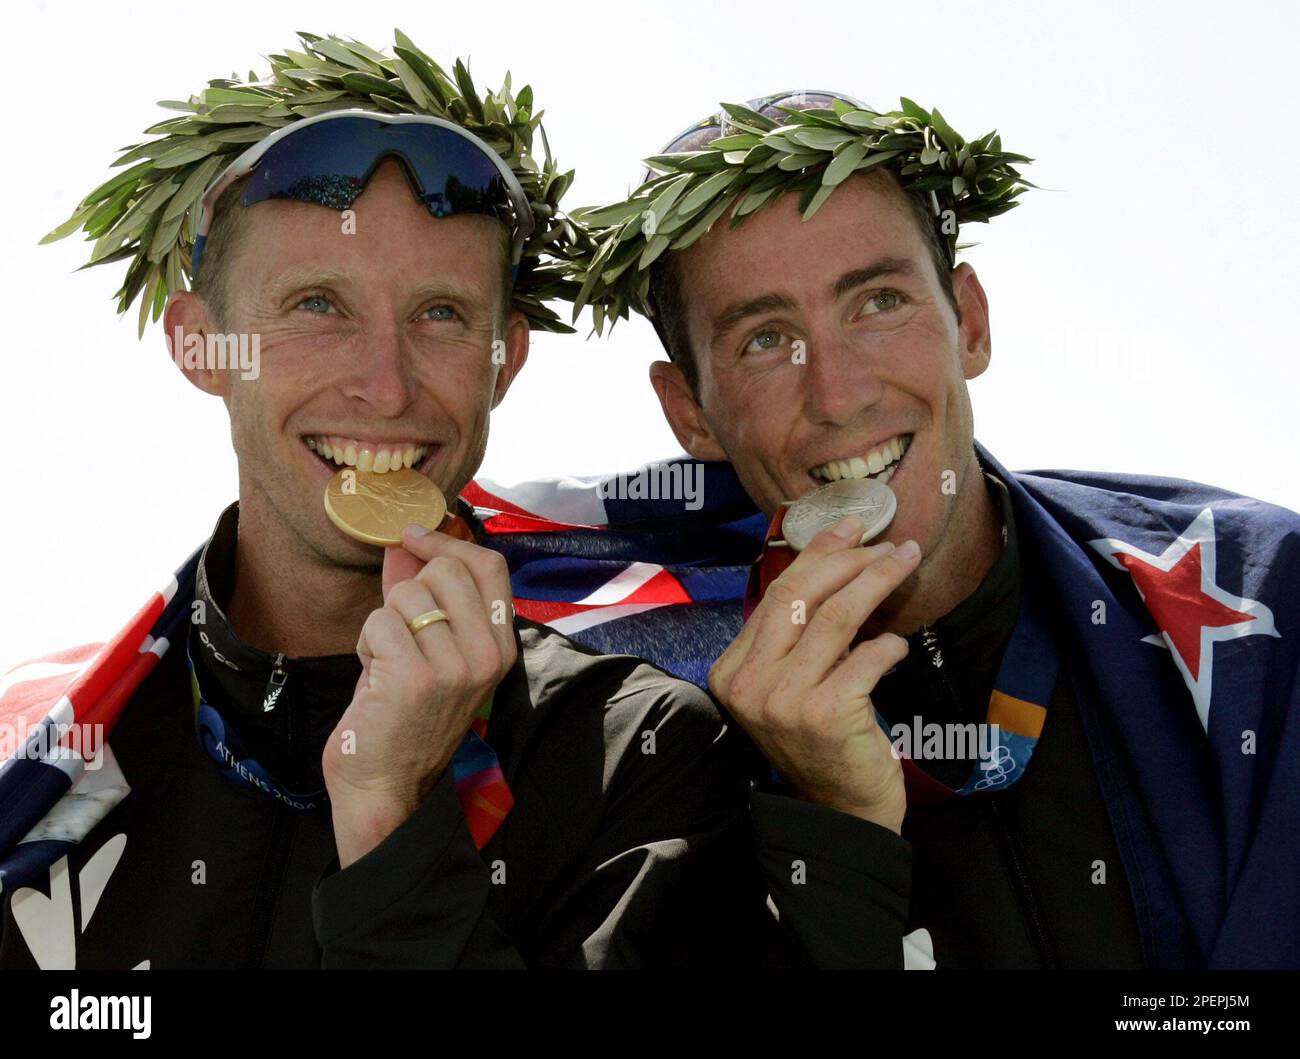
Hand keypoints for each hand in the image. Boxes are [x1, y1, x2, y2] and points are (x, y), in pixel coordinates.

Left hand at [324, 525, 516, 866]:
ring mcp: (455, 669)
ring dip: (383, 623)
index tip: (413, 538)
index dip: (448, 543)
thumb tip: (407, 542)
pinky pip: (379, 623)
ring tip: (387, 662)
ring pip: (406, 597)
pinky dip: (366, 644)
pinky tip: (374, 677)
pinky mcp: (416, 679)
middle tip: (400, 631)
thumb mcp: (428, 650)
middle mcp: (487, 656)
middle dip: (407, 590)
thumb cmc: (403, 717)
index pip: (490, 567)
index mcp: (500, 647)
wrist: (385, 786)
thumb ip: (422, 595)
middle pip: (445, 572)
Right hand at [708, 516, 920, 833]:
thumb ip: (797, 636)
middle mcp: (749, 684)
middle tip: (890, 544)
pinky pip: (864, 659)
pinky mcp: (825, 717)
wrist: (839, 813)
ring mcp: (783, 702)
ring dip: (876, 583)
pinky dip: (886, 645)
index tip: (851, 528)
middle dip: (849, 560)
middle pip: (800, 596)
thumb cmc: (820, 741)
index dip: (817, 555)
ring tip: (905, 564)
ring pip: (835, 618)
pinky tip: (897, 645)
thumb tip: (836, 560)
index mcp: (732, 671)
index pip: (776, 594)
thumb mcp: (791, 683)